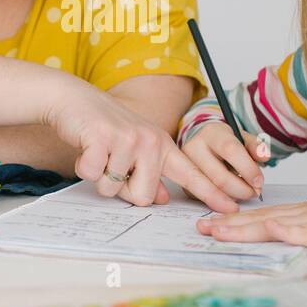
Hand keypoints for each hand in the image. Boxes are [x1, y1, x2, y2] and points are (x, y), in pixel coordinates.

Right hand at [41, 83, 238, 214]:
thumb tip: (164, 198)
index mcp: (161, 145)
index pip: (192, 174)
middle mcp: (150, 141)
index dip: (213, 192)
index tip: (233, 206)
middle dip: (123, 190)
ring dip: (100, 176)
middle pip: (144, 197)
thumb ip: (152, 172)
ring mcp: (128, 139)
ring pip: (114, 189)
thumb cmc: (104, 127)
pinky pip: (93, 175)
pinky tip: (86, 147)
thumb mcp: (135, 146)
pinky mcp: (102, 138)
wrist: (74, 100)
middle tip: (113, 166)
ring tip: (99, 152)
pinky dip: (84, 166)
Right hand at [180, 121, 269, 202]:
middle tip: (254, 193)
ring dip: (232, 198)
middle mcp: (194, 147)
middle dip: (242, 190)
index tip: (259, 182)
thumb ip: (255, 146)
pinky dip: (220, 202)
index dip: (248, 169)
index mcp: (212, 133)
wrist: (201, 144)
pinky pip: (203, 199)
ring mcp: (185, 167)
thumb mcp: (242, 138)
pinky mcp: (182, 183)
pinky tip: (229, 197)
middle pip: (220, 177)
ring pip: (211, 191)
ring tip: (244, 194)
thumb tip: (264, 156)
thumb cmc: (224, 143)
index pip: (231, 150)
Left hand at [197, 188, 306, 254]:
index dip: (234, 222)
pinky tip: (271, 229)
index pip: (259, 219)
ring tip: (219, 230)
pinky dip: (289, 230)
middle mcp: (302, 214)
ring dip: (245, 227)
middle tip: (199, 228)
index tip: (209, 225)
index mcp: (300, 216)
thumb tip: (283, 244)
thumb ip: (305, 237)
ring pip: (274, 223)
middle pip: (258, 219)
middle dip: (228, 224)